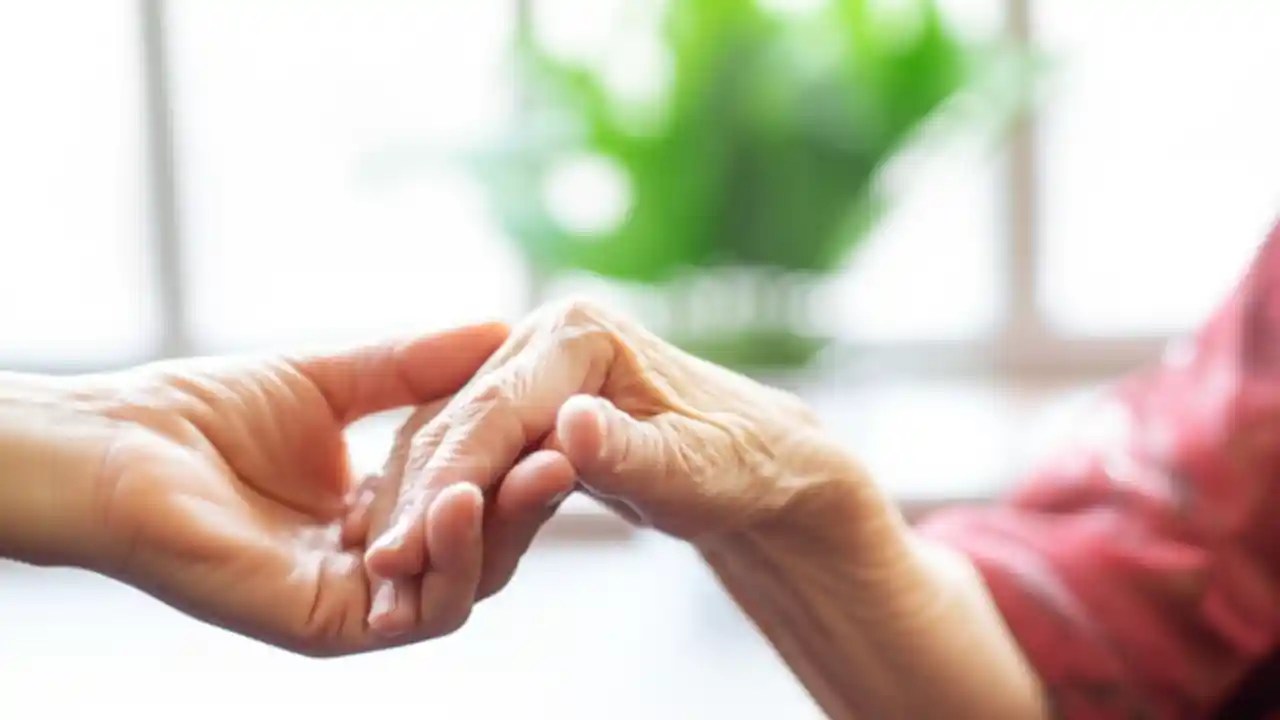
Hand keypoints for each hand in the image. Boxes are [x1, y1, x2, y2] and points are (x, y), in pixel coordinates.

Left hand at [0, 324, 574, 655]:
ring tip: (532, 471)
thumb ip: (416, 368)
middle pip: (482, 548)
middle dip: (531, 502)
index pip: (472, 500)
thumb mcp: (336, 380)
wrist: (119, 444)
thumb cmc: (204, 412)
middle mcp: (371, 566)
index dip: (519, 463)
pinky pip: (417, 611)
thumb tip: (500, 325)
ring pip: (464, 587)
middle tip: (574, 449)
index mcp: (375, 516)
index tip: (564, 415)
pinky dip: (449, 562)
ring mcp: (352, 602)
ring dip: (505, 532)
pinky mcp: (326, 626)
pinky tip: (460, 500)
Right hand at [362, 299, 895, 574]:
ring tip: (386, 572)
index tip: (409, 545)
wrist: (751, 460)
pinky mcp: (522, 399)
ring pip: (449, 432)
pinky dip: (437, 494)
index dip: (451, 480)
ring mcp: (528, 363)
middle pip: (461, 418)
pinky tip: (412, 540)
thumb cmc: (733, 463)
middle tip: (382, 571)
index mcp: (583, 334)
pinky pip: (466, 445)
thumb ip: (629, 452)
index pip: (498, 409)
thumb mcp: (691, 469)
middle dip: (420, 497)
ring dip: (415, 500)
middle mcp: (544, 335)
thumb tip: (572, 425)